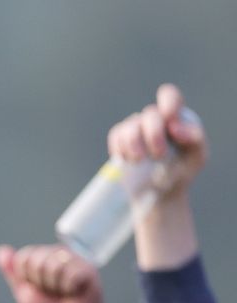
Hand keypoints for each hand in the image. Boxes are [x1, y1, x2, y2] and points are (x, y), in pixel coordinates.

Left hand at [0, 244, 108, 302]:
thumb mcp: (25, 290)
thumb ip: (13, 271)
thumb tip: (1, 250)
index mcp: (42, 255)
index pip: (24, 257)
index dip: (26, 277)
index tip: (36, 287)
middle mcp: (59, 253)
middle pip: (38, 261)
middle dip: (40, 282)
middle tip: (51, 292)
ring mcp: (75, 260)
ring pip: (55, 266)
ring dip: (55, 286)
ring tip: (63, 292)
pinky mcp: (88, 270)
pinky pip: (72, 274)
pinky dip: (69, 288)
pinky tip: (74, 291)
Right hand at [108, 83, 206, 204]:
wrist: (159, 193)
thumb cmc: (181, 172)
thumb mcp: (197, 157)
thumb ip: (194, 138)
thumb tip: (177, 127)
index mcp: (176, 117)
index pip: (169, 97)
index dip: (168, 104)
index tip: (171, 122)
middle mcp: (155, 119)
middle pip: (149, 114)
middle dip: (154, 135)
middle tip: (159, 155)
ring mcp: (135, 128)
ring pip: (130, 126)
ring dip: (134, 143)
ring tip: (139, 161)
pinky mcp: (120, 140)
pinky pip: (116, 136)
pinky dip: (121, 148)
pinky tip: (128, 160)